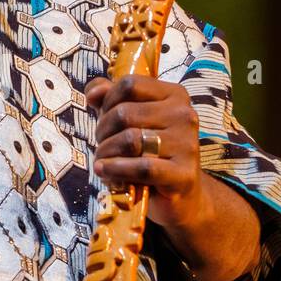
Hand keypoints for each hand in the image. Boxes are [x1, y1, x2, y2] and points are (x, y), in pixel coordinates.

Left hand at [85, 74, 208, 232]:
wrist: (180, 196)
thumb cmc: (150, 153)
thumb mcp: (130, 121)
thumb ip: (110, 99)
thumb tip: (93, 94)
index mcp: (174, 95)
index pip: (129, 84)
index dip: (107, 101)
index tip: (102, 117)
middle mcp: (185, 115)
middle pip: (125, 113)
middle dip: (103, 131)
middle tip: (101, 145)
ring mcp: (187, 144)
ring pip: (130, 140)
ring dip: (106, 152)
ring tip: (102, 162)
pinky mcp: (183, 174)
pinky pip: (142, 168)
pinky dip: (117, 169)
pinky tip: (105, 172)